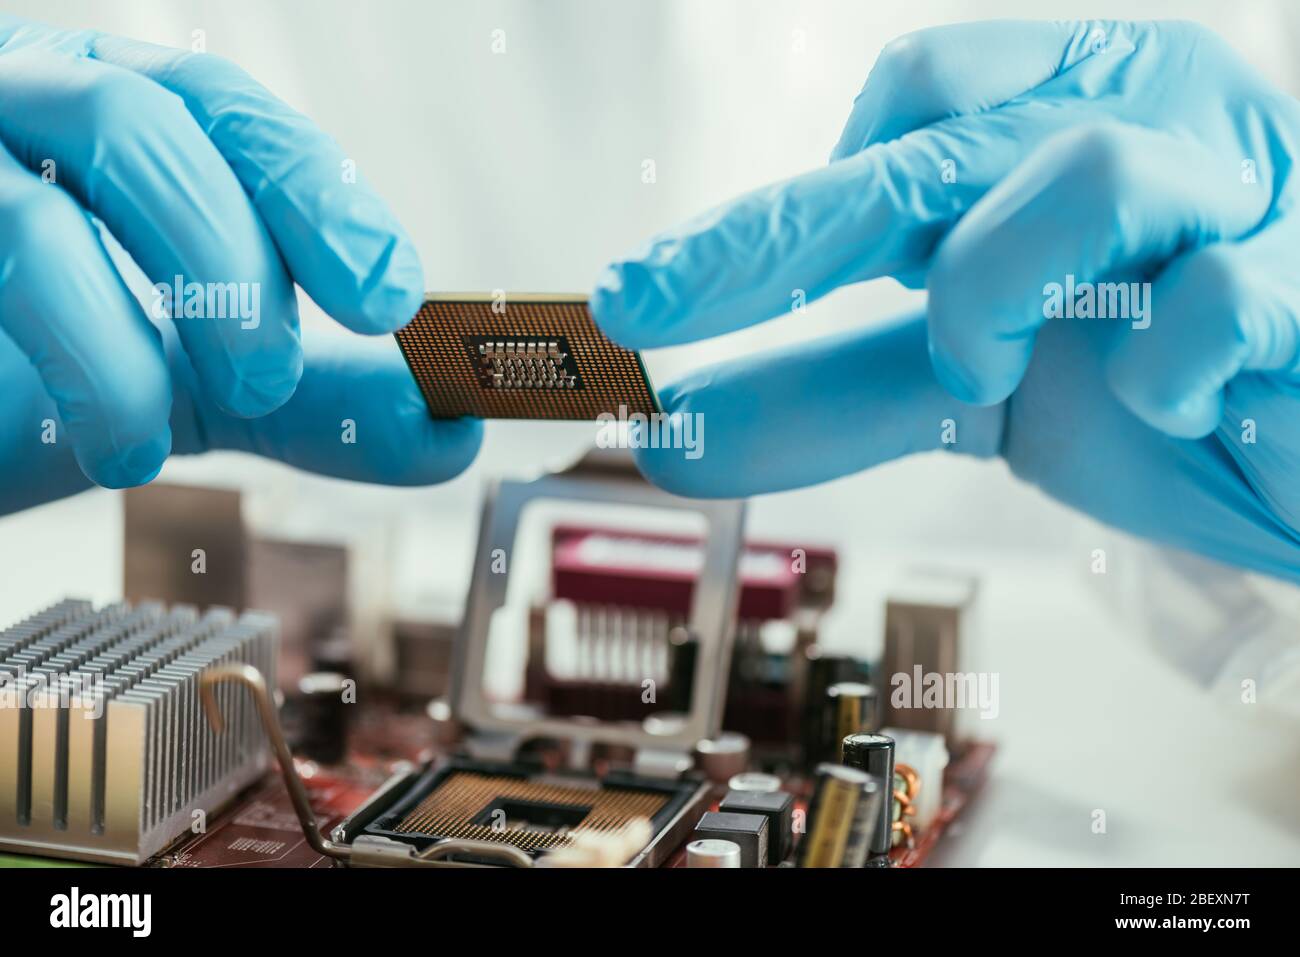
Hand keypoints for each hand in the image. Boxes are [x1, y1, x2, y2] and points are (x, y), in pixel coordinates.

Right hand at [0, 15, 478, 510]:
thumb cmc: (45, 369)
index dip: (316, 193)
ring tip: (159, 441)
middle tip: (275, 370)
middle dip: (233, 252)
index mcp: (118, 114)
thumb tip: (451, 430)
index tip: (393, 293)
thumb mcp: (199, 377)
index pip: (226, 111)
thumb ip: (319, 399)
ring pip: (37, 212)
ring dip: (123, 342)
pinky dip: (62, 363)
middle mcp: (29, 106)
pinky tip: (99, 441)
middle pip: (146, 123)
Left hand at [591, 20, 1299, 582]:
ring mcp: (1238, 183)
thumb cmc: (1153, 385)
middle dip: (778, 235)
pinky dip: (1160, 372)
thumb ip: (835, 390)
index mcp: (1053, 118)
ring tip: (990, 367)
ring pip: (1081, 174)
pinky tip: (1174, 400)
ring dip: (992, 293)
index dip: (772, 204)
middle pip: (933, 141)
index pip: (898, 109)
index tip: (656, 296)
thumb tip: (673, 431)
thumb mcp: (974, 389)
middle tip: (648, 301)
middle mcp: (1139, 116)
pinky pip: (1215, 300)